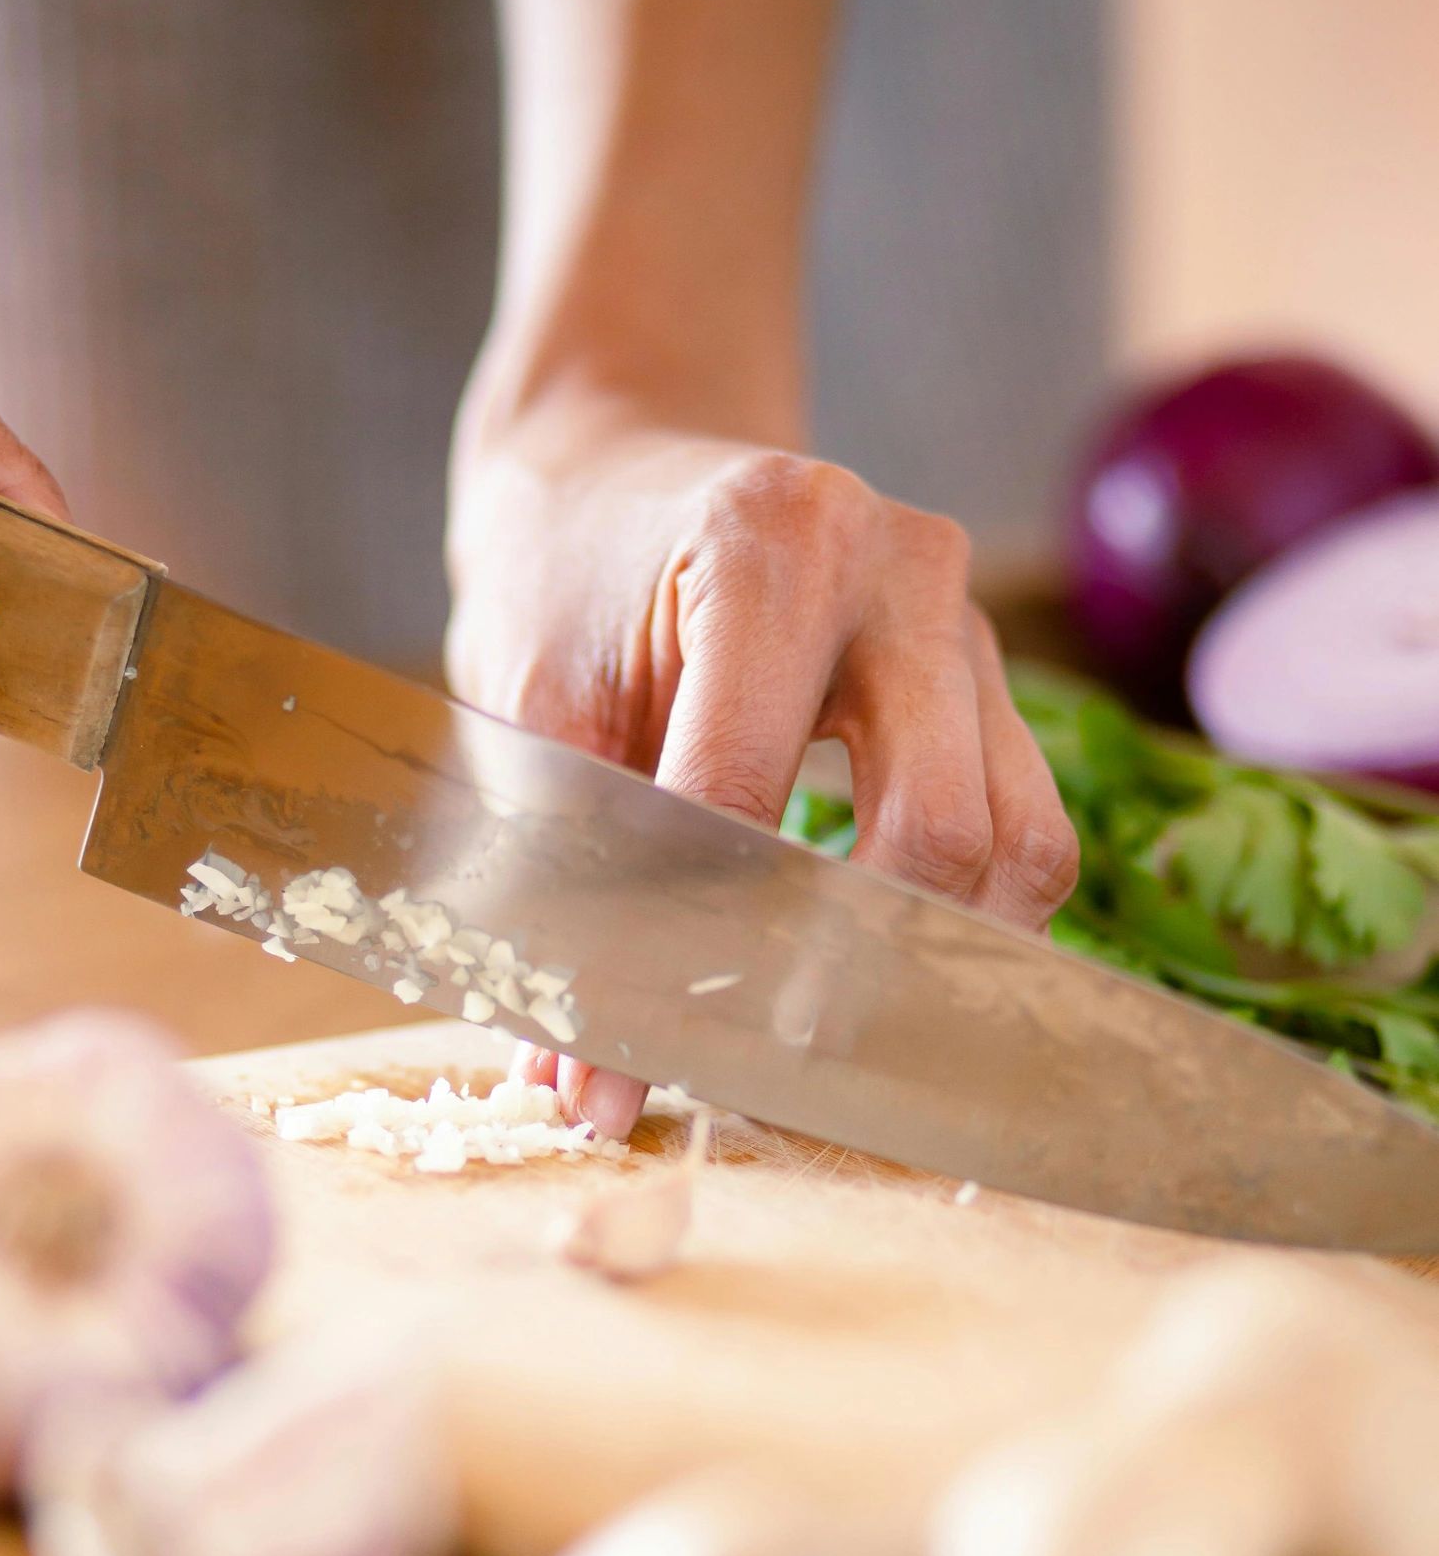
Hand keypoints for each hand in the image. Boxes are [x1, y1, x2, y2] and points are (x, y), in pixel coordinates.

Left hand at [446, 392, 1080, 1137]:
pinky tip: (871, 963)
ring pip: (1018, 844)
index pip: (742, 797)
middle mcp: (901, 571)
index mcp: (770, 545)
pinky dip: (963, 919)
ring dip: (928, 956)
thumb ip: (559, 874)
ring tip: (817, 1020)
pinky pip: (1027, 830)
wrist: (617, 474)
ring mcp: (967, 624)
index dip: (680, 945)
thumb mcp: (527, 705)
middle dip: (838, 969)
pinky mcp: (989, 683)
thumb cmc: (562, 583)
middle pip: (935, 831)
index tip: (621, 1059)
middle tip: (745, 1053)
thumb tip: (579, 1080)